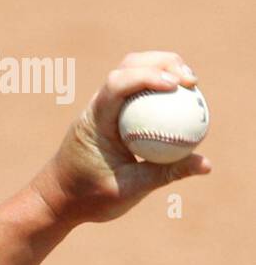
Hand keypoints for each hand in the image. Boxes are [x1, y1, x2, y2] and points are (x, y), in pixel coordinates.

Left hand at [29, 51, 210, 226]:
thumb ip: (166, 174)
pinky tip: (178, 100)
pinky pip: (134, 90)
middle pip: (129, 65)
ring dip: (161, 69)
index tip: (176, 85)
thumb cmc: (88, 199)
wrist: (57, 201)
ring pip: (132, 71)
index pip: (118, 84)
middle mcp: (96, 106)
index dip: (148, 76)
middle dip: (163, 63)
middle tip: (192, 81)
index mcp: (95, 121)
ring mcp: (102, 107)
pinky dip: (155, 87)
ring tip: (189, 84)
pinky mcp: (109, 113)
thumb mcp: (129, 191)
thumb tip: (206, 164)